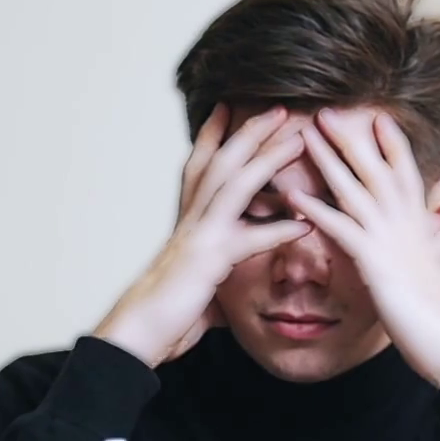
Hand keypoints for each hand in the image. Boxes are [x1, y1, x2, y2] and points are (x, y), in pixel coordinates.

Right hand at [95, 106, 311, 365]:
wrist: (135, 335)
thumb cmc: (163, 316)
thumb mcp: (193, 286)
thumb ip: (211, 276)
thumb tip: (222, 285)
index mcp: (186, 223)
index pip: (199, 168)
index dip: (213, 135)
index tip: (229, 105)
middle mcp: (190, 222)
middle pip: (220, 163)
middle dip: (249, 132)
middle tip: (278, 106)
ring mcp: (198, 238)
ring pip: (233, 184)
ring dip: (267, 158)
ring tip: (296, 138)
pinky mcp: (208, 262)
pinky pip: (248, 239)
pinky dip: (277, 229)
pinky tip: (304, 222)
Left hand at [286, 109, 439, 386]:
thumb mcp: (439, 262)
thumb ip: (439, 229)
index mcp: (419, 224)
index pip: (405, 173)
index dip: (390, 144)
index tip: (376, 117)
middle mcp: (406, 224)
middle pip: (376, 169)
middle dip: (352, 138)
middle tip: (326, 110)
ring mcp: (390, 240)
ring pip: (355, 188)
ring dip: (329, 159)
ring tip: (306, 133)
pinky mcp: (374, 263)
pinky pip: (341, 229)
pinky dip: (317, 209)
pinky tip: (294, 197)